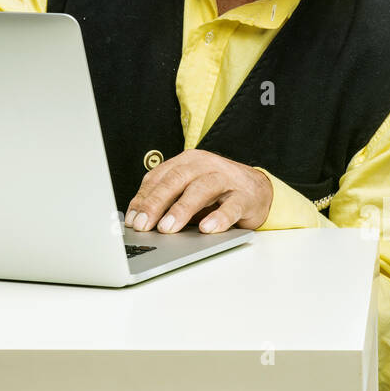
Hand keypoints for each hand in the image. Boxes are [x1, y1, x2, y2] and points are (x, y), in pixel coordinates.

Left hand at [124, 149, 273, 233]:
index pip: (159, 177)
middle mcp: (205, 165)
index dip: (142, 198)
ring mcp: (226, 178)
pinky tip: (207, 228)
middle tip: (143, 224)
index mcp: (186, 161)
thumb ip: (166, 201)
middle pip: (176, 180)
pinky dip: (218, 218)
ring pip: (201, 189)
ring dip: (182, 209)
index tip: (132, 219)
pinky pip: (231, 207)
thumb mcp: (187, 192)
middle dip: (156, 203)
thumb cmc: (216, 193)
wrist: (258, 190)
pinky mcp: (245, 196)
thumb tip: (138, 221)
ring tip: (168, 228)